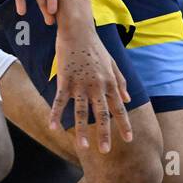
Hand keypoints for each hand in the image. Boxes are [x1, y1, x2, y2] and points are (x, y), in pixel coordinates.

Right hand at [50, 26, 131, 152]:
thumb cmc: (96, 47)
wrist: (78, 31)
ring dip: (82, 130)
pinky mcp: (65, 80)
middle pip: (102, 114)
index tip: (129, 140)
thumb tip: (128, 100)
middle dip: (105, 133)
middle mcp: (97, 85)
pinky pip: (60, 101)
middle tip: (106, 151)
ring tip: (83, 147)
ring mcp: (81, 83)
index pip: (119, 108)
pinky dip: (56, 114)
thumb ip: (121, 83)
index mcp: (109, 82)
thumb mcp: (113, 64)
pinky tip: (53, 127)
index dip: (124, 124)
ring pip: (81, 111)